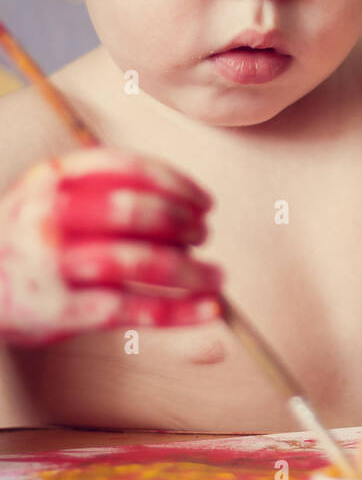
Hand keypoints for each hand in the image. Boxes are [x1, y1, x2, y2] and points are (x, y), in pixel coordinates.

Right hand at [0, 147, 223, 345]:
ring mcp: (55, 264)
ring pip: (140, 262)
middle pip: (136, 211)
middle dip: (183, 223)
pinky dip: (178, 311)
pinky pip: (133, 309)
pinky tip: (206, 311)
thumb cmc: (27, 240)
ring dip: (190, 270)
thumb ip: (99, 188)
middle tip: (204, 235)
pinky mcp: (63, 311)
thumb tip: (182, 199)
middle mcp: (50, 217)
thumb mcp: (47, 197)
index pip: (126, 167)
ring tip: (216, 276)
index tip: (204, 201)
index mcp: (51, 179)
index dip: (176, 183)